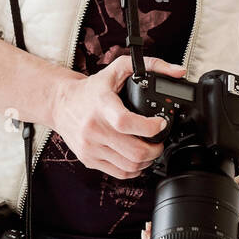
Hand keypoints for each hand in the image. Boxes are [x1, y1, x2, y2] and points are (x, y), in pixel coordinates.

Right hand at [50, 53, 186, 180]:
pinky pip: (119, 173)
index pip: (126, 122)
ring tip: (149, 149)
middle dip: (156, 148)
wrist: (61, 104)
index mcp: (101, 105)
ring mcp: (91, 147)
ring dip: (147, 160)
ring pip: (130, 166)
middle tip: (159, 140)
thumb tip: (178, 71)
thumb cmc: (91, 89)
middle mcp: (94, 129)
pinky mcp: (89, 159)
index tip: (161, 123)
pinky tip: (136, 158)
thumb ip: (151, 65)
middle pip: (134, 151)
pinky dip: (134, 169)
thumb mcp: (118, 69)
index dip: (149, 127)